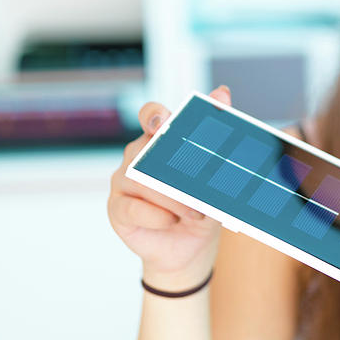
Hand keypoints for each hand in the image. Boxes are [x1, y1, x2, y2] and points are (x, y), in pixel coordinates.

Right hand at [107, 85, 230, 289]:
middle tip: (197, 182)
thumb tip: (222, 92)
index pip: (151, 116)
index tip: (163, 119)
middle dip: (172, 165)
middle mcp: (137, 155)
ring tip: (197, 211)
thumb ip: (216, 137)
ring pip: (143, 180)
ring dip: (174, 197)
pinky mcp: (117, 208)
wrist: (191, 247)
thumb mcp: (215, 176)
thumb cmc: (202, 205)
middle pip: (146, 148)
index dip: (154, 114)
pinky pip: (134, 207)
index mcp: (159, 140)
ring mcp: (123, 181)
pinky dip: (158, 215)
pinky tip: (172, 221)